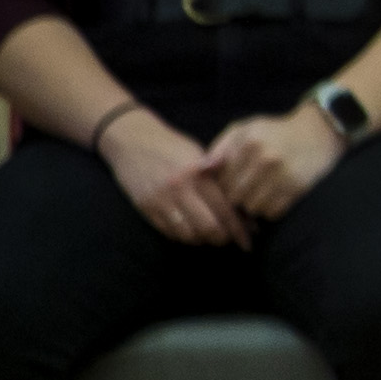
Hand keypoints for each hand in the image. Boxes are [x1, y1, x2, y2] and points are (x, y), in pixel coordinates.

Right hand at [97, 109, 250, 248]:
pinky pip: (169, 232)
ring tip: (211, 236)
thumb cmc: (172, 146)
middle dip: (222, 238)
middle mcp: (179, 189)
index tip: (248, 240)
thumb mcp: (200, 154)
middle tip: (229, 239)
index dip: (239, 229)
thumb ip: (218, 179)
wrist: (132, 139)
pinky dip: (184, 237)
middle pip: (208, 227)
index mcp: (198, 174)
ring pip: (188, 235)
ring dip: (203, 240)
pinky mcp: (145, 208)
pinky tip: (192, 232)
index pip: (224, 209)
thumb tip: (242, 205)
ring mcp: (160, 200)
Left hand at [205, 103, 347, 221]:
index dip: (222, 186)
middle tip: (243, 193)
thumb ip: (221, 147)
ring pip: (253, 208)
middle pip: (235, 196)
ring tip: (259, 194)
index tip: (229, 184)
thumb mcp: (245, 129)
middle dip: (236, 198)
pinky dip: (270, 210)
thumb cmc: (275, 132)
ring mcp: (282, 175)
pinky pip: (273, 213)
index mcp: (248, 142)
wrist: (318, 132)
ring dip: (253, 205)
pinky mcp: (298, 188)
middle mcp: (265, 158)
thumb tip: (201, 170)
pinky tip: (273, 197)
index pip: (222, 179)